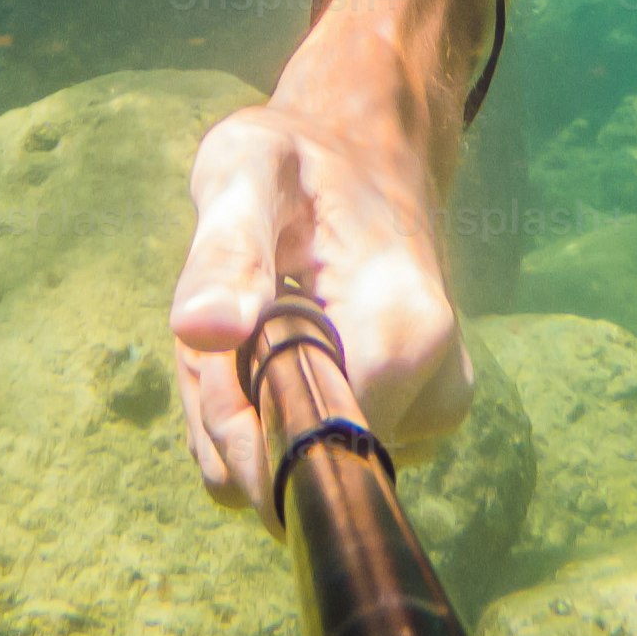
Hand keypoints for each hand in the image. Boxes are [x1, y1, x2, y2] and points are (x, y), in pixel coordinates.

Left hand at [169, 95, 471, 509]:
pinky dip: (265, 418)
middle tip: (219, 320)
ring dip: (238, 410)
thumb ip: (227, 251)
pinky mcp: (415, 432)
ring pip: (285, 476)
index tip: (210, 334)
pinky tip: (272, 346)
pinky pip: (310, 464)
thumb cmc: (300, 159)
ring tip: (249, 321)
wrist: (366, 160)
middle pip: (283, 472)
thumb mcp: (247, 170)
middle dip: (223, 408)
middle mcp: (435, 393)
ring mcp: (428, 422)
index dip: (227, 405)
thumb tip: (201, 331)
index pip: (291, 445)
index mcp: (403, 332)